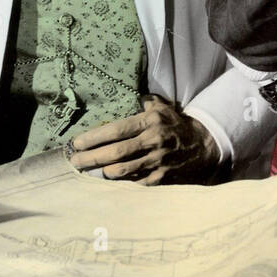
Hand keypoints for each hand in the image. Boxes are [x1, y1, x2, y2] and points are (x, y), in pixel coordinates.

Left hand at [68, 95, 219, 184]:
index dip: (94, 137)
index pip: (116, 130)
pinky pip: (133, 181)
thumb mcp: (161, 107)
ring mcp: (156, 162)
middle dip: (91, 157)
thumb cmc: (175, 124)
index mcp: (150, 122)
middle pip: (115, 153)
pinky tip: (108, 176)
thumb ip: (142, 102)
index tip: (77, 142)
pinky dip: (119, 180)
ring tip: (88, 169)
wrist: (202, 146)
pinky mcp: (160, 178)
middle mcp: (153, 142)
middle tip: (74, 159)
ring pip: (122, 170)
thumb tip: (125, 95)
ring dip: (101, 171)